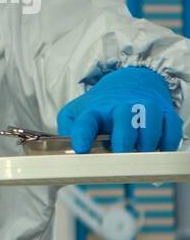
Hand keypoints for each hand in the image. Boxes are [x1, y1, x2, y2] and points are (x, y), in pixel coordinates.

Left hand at [58, 67, 181, 152]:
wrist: (128, 83)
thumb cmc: (100, 107)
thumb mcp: (75, 114)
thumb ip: (68, 131)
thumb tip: (68, 153)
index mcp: (95, 109)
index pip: (86, 120)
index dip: (82, 135)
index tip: (81, 149)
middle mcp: (122, 106)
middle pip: (125, 118)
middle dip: (123, 140)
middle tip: (120, 156)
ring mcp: (146, 108)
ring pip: (151, 124)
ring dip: (147, 144)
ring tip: (139, 156)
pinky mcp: (166, 113)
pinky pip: (172, 130)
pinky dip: (168, 144)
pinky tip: (159, 153)